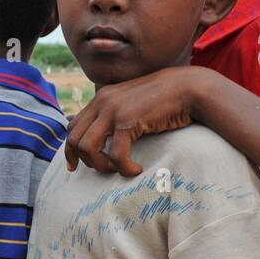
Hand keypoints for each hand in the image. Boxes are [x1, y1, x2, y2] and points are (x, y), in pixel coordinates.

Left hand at [65, 65, 213, 175]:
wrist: (189, 88)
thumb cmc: (164, 101)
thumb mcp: (132, 105)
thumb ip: (114, 115)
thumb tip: (96, 131)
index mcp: (100, 99)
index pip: (72, 127)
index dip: (70, 150)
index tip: (75, 168)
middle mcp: (102, 102)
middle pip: (74, 139)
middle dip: (85, 161)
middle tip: (106, 170)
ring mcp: (112, 110)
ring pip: (87, 148)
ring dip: (101, 165)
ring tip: (119, 169)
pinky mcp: (127, 121)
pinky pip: (115, 155)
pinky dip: (124, 168)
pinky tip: (136, 170)